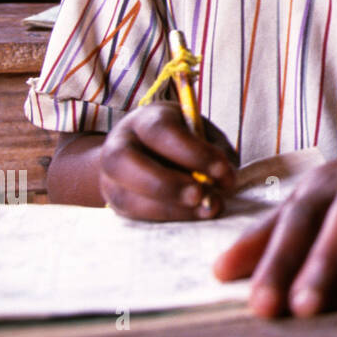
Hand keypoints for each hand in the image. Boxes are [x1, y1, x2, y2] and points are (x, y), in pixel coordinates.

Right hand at [99, 102, 237, 219]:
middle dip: (167, 183)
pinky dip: (167, 218)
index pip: (162, 131)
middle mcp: (120, 144)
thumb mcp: (201, 132)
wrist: (146, 152)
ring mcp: (111, 176)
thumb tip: (224, 177)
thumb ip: (214, 149)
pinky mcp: (116, 202)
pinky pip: (135, 216)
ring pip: (126, 196)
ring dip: (170, 209)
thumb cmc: (183, 138)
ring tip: (206, 209)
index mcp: (145, 119)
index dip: (193, 152)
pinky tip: (193, 215)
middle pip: (125, 162)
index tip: (223, 170)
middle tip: (201, 195)